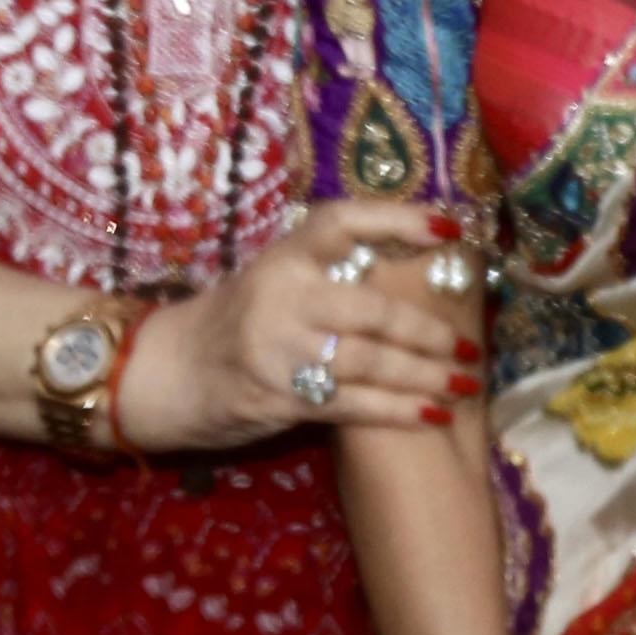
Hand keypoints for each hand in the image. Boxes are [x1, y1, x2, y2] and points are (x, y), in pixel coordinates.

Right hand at [141, 201, 476, 446]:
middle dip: (429, 331)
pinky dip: (398, 410)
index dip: (399, 219)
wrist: (164, 372)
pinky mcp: (278, 397)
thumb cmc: (234, 322)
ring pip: (370, 362)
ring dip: (424, 376)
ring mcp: (279, 349)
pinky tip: (433, 414)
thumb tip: (416, 268)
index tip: (450, 226)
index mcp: (284, 256)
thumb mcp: (272, 279)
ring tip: (465, 383)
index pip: (344, 223)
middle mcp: (282, 295)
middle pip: (373, 310)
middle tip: (471, 345)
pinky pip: (353, 403)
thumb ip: (328, 273)